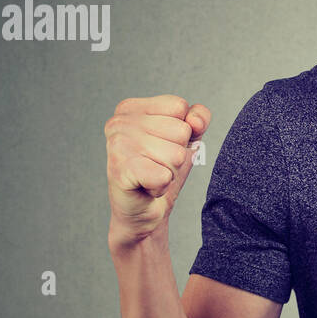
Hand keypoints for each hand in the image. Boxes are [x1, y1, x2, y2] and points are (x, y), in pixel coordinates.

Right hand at [104, 95, 211, 246]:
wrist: (144, 211)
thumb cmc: (162, 170)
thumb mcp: (187, 138)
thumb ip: (198, 118)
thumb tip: (194, 121)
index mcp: (131, 108)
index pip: (179, 106)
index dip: (182, 131)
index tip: (162, 145)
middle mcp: (119, 122)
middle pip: (180, 131)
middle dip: (177, 154)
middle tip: (157, 165)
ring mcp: (117, 145)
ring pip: (176, 155)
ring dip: (170, 171)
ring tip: (152, 175)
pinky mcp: (120, 170)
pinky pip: (164, 176)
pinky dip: (163, 186)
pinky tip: (147, 187)